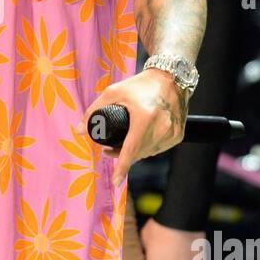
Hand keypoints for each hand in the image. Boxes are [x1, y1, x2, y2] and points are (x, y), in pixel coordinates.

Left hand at [83, 67, 187, 186]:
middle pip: (138, 153)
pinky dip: (149, 148)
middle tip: (109, 149)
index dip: (122, 167)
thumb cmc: (139, 85)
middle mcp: (162, 127)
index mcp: (145, 117)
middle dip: (122, 156)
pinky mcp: (179, 135)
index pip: (131, 149)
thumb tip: (80, 130)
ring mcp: (172, 132)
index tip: (116, 182)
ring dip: (136, 153)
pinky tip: (141, 141)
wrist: (171, 77)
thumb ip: (94, 111)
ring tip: (123, 144)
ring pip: (149, 153)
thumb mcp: (114, 92)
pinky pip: (159, 149)